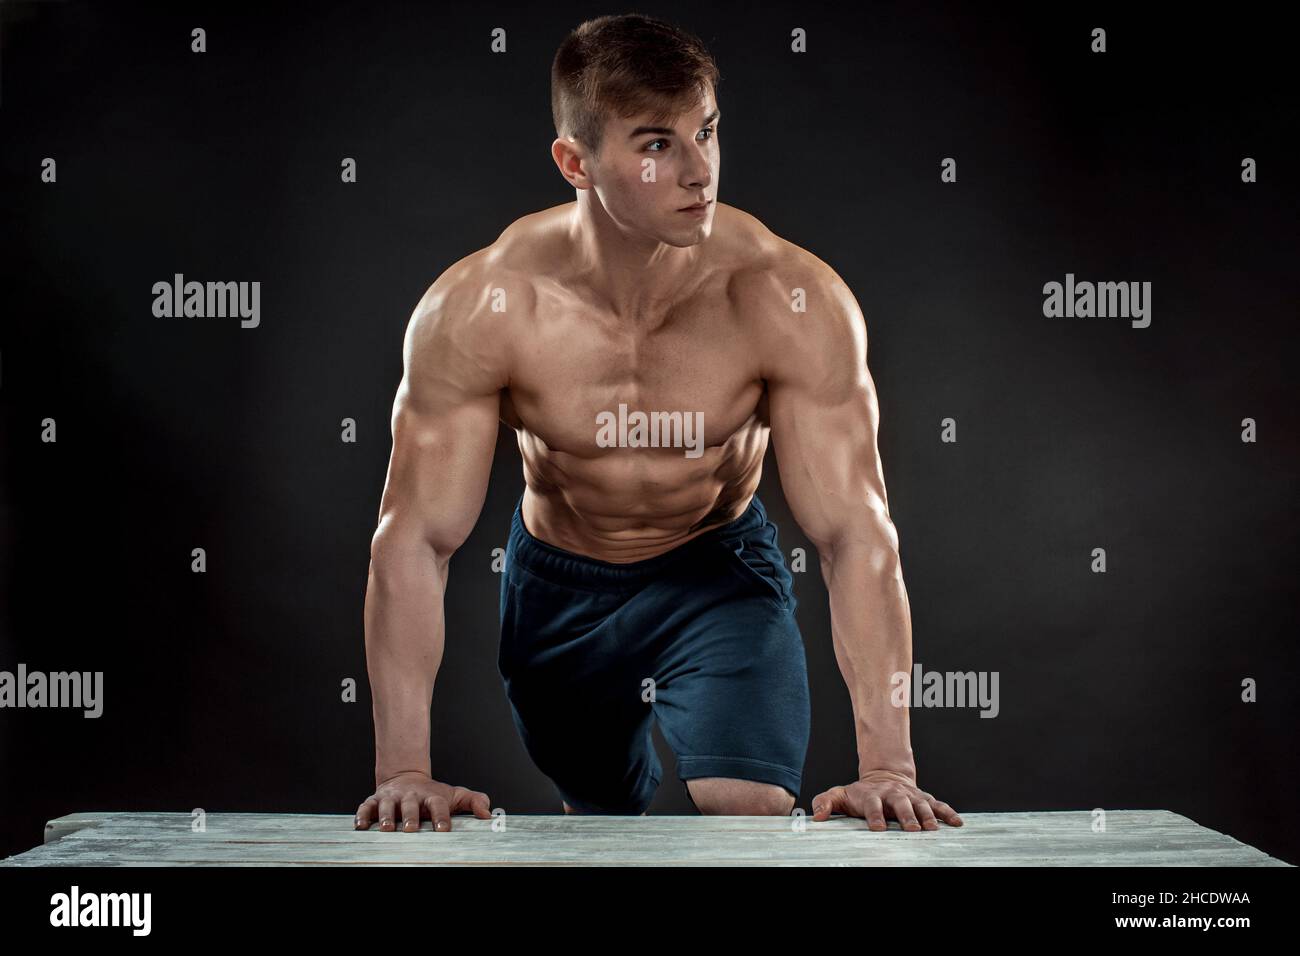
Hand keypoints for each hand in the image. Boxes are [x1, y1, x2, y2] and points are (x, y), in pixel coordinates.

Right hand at [354, 770, 491, 831]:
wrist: (406, 777)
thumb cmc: (433, 794)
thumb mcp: (455, 795)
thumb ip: (474, 801)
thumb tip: (488, 814)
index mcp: (431, 796)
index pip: (438, 805)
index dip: (441, 817)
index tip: (443, 829)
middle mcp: (410, 796)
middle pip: (410, 805)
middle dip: (410, 817)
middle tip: (411, 829)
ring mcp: (392, 798)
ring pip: (386, 806)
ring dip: (385, 817)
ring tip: (386, 829)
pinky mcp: (374, 800)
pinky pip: (366, 807)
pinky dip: (362, 816)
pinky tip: (360, 826)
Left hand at [811, 770, 962, 830]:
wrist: (884, 776)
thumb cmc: (860, 793)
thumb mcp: (840, 794)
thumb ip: (825, 802)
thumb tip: (817, 817)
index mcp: (872, 795)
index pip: (873, 804)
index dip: (875, 815)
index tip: (878, 827)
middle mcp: (893, 794)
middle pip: (901, 804)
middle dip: (907, 815)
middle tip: (913, 829)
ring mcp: (910, 796)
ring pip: (921, 804)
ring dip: (929, 816)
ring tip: (933, 828)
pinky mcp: (924, 798)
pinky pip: (938, 805)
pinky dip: (948, 813)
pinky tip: (957, 823)